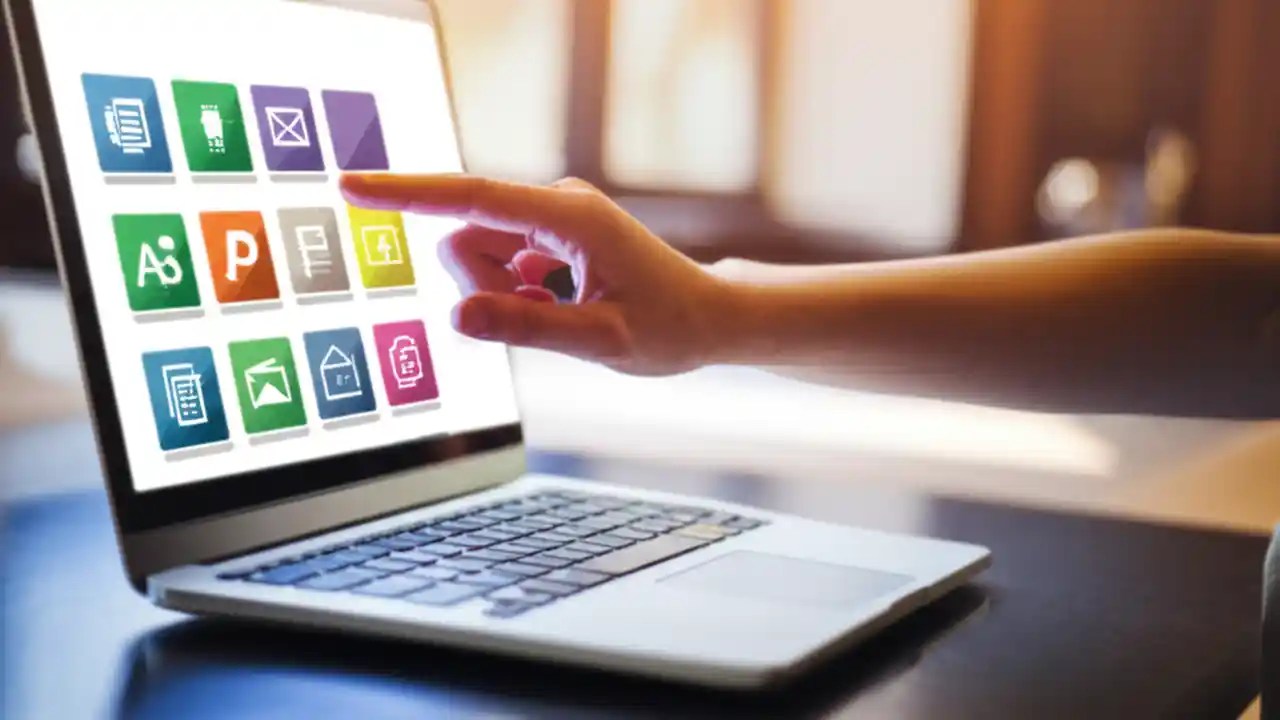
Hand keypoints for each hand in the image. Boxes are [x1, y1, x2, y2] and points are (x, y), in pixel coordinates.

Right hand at [340, 174, 735, 375]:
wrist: (710, 319)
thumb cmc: (670, 328)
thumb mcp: (600, 339)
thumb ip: (527, 327)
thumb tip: (457, 314)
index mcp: (568, 215)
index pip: (470, 198)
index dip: (406, 194)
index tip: (350, 188)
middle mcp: (555, 205)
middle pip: (468, 240)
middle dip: (483, 287)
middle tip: (545, 314)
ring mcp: (551, 219)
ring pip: (479, 256)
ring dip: (503, 295)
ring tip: (561, 312)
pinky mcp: (550, 236)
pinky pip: (501, 265)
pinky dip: (518, 295)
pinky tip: (563, 307)